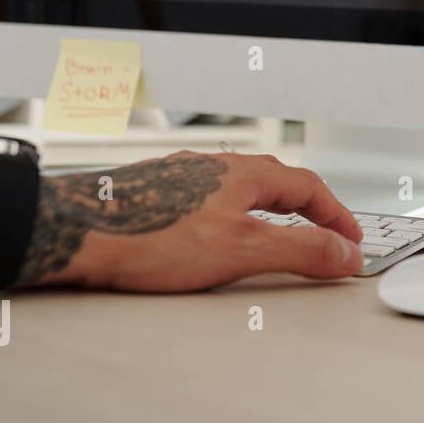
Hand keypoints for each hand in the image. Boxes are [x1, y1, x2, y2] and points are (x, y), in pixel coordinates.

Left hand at [17, 151, 365, 291]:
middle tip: (322, 234)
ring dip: (266, 214)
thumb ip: (300, 251)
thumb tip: (344, 253)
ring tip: (274, 239)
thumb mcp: (242, 251)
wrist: (73, 233)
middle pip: (275, 184)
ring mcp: (180, 180)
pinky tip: (212, 241)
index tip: (350, 238)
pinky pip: (206, 204)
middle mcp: (213, 169)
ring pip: (238, 193)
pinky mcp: (152, 197)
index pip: (307, 187)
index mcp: (242, 174)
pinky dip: (229, 220)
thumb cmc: (148, 236)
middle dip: (305, 210)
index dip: (336, 214)